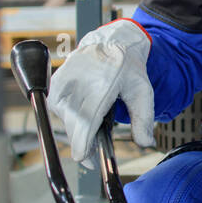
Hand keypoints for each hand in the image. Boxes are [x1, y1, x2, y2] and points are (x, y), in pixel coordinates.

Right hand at [48, 18, 154, 165]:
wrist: (111, 41)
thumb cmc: (128, 68)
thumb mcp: (143, 92)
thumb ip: (144, 119)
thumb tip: (146, 143)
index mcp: (100, 87)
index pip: (86, 124)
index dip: (84, 147)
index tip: (86, 161)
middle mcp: (78, 84)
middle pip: (75, 127)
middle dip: (83, 145)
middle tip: (93, 157)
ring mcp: (64, 82)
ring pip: (65, 120)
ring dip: (77, 130)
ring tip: (92, 129)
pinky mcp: (56, 82)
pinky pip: (58, 109)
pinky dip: (69, 117)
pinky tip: (81, 116)